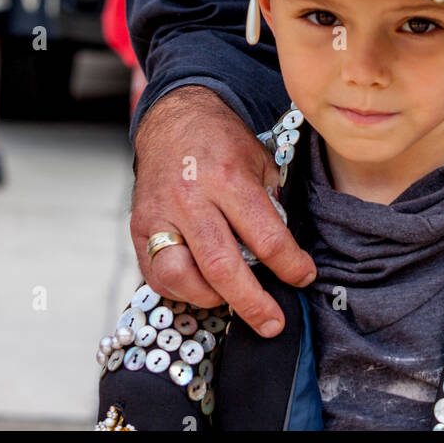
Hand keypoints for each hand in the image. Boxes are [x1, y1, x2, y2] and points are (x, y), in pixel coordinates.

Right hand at [131, 86, 315, 336]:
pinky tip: (202, 288)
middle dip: (252, 303)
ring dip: (211, 299)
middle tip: (273, 323)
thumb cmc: (222, 141)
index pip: (265, 236)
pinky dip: (181, 291)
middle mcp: (191, 199)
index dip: (290, 265)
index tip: (304, 277)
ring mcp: (161, 215)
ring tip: (232, 301)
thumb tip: (282, 254)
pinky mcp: (139, 228)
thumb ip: (269, 206)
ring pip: (181, 278)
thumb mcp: (259, 161)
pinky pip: (157, 276)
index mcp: (228, 178)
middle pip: (222, 266)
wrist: (174, 120)